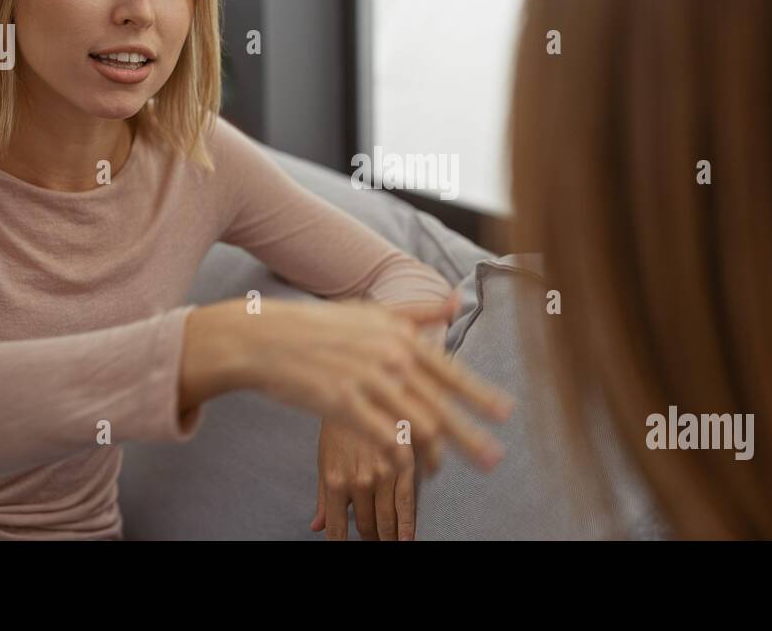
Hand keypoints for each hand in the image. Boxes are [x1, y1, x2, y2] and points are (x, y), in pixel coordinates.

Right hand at [180, 290, 513, 474]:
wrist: (266, 337)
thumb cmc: (320, 325)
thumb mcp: (371, 310)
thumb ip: (416, 311)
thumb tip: (455, 300)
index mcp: (400, 335)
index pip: (451, 371)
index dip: (481, 396)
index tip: (505, 415)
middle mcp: (391, 357)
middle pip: (443, 405)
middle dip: (471, 437)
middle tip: (493, 460)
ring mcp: (368, 381)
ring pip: (418, 426)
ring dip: (434, 455)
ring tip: (439, 470)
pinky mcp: (344, 404)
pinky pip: (384, 439)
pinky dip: (400, 457)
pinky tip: (404, 468)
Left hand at [311, 420, 416, 539]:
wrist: (364, 388)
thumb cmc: (342, 421)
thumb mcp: (324, 458)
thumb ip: (322, 496)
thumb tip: (317, 525)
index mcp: (334, 480)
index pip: (337, 528)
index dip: (341, 544)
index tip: (344, 548)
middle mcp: (359, 481)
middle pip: (366, 526)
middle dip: (369, 539)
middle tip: (371, 542)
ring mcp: (383, 476)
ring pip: (387, 520)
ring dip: (388, 537)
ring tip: (388, 543)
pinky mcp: (404, 467)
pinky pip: (407, 504)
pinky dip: (407, 526)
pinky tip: (406, 538)